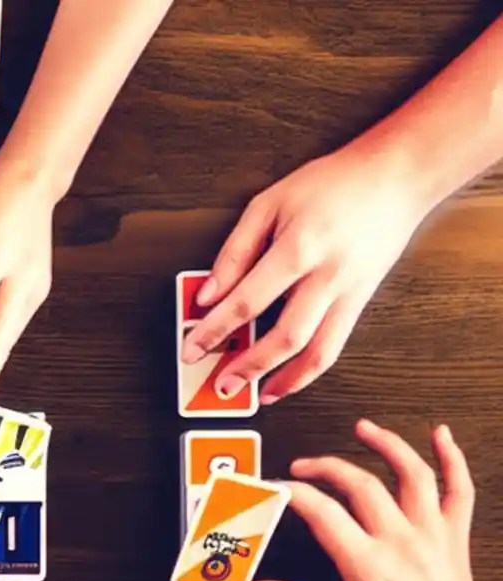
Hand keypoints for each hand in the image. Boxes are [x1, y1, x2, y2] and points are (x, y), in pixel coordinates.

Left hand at [179, 150, 425, 403]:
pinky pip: (336, 345)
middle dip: (249, 367)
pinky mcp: (363, 301)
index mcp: (299, 248)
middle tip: (220, 386)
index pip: (246, 302)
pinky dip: (310, 369)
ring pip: (319, 352)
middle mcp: (328, 277)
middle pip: (285, 337)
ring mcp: (351, 293)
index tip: (192, 348)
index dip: (215, 330)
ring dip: (285, 381)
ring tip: (256, 394)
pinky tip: (288, 378)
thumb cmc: (331, 184)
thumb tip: (208, 294)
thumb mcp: (269, 204)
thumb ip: (236, 251)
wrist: (396, 176)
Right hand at [242, 420, 502, 580]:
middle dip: (325, 466)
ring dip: (388, 445)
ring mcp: (432, 537)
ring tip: (363, 428)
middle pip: (360, 484)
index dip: (291, 494)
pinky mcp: (454, 539)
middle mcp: (403, 544)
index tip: (273, 490)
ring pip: (413, 474)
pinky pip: (460, 490)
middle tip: (301, 467)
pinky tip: (442, 436)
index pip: (322, 512)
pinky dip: (454, 459)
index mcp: (370, 567)